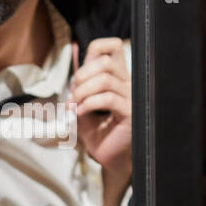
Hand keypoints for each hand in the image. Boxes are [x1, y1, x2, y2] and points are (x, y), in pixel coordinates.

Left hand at [70, 38, 131, 205]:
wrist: (108, 158)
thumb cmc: (97, 132)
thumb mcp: (83, 102)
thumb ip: (80, 80)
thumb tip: (73, 51)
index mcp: (118, 77)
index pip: (113, 47)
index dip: (94, 50)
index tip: (80, 72)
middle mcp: (128, 84)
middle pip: (106, 62)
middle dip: (82, 75)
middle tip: (73, 94)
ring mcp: (132, 97)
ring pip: (105, 80)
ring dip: (83, 92)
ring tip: (75, 105)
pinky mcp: (131, 113)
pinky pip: (108, 99)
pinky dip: (88, 104)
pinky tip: (81, 113)